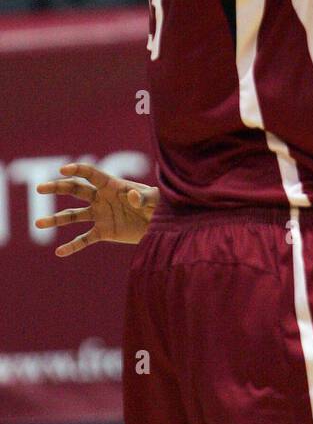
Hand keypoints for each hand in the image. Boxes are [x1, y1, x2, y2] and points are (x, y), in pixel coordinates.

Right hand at [35, 163, 157, 256]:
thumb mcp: (155, 200)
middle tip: (40, 188)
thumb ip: (143, 197)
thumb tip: (130, 195)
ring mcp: (100, 215)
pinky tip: (59, 253)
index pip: (91, 174)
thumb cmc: (161, 206)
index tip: (63, 170)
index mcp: (112, 185)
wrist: (163, 225)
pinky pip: (84, 239)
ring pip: (73, 215)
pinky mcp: (104, 232)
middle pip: (75, 190)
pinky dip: (72, 246)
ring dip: (56, 219)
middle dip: (57, 188)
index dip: (77, 170)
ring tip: (38, 224)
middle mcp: (102, 198)